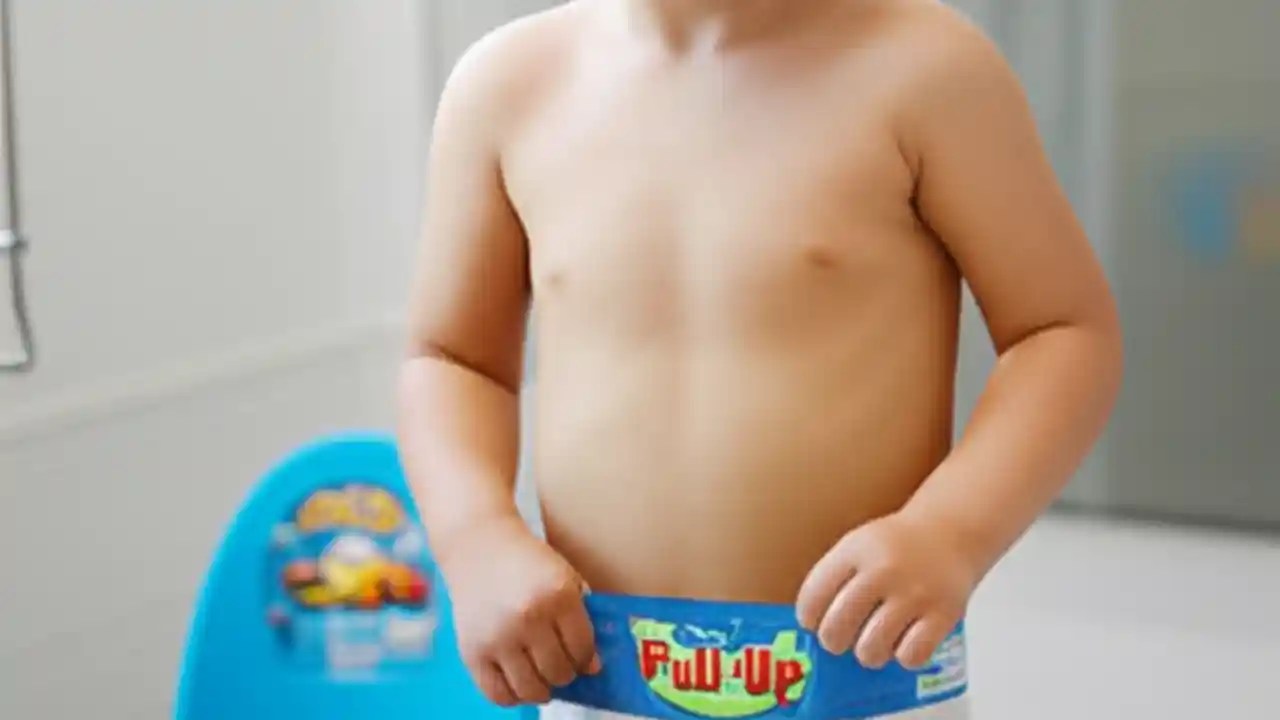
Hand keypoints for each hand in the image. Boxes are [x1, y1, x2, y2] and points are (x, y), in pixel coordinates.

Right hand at [437, 516, 600, 706]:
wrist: (478, 545)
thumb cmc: (527, 560)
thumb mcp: (565, 576)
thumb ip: (582, 616)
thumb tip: (592, 665)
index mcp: (558, 596)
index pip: (583, 648)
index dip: (587, 659)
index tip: (584, 659)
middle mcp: (529, 619)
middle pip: (559, 672)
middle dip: (565, 672)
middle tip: (561, 664)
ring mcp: (498, 638)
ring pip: (531, 689)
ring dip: (542, 689)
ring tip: (542, 678)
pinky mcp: (472, 651)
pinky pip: (497, 693)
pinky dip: (513, 697)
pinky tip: (519, 684)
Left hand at [795, 512, 977, 669]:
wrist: (951, 532)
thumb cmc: (896, 545)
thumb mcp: (858, 544)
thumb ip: (834, 577)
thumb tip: (811, 624)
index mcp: (856, 551)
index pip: (813, 596)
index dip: (807, 617)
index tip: (812, 622)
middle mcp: (883, 571)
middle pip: (837, 627)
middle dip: (833, 641)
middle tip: (841, 639)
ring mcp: (915, 594)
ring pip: (871, 649)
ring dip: (868, 653)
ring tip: (874, 644)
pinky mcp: (944, 615)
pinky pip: (911, 656)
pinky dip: (904, 656)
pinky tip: (905, 643)